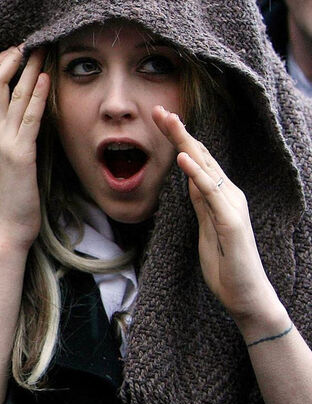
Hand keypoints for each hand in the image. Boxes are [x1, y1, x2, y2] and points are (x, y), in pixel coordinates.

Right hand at [0, 45, 49, 250]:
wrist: (6, 227)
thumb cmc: (14, 198)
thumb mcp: (12, 161)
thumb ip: (17, 138)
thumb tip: (31, 118)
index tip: (14, 51)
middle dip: (8, 61)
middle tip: (26, 43)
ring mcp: (5, 143)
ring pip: (11, 97)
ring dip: (28, 70)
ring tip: (41, 50)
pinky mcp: (20, 155)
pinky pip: (28, 119)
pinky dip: (37, 96)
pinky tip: (46, 79)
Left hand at [155, 106, 288, 335]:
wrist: (244, 293)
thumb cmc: (224, 261)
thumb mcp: (204, 226)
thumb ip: (199, 202)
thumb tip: (189, 179)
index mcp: (221, 195)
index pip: (197, 160)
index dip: (179, 138)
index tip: (159, 119)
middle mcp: (229, 195)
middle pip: (201, 157)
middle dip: (179, 133)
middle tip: (159, 110)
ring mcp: (231, 206)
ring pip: (205, 168)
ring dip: (185, 144)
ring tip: (169, 122)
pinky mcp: (231, 222)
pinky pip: (210, 194)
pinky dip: (197, 175)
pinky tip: (183, 159)